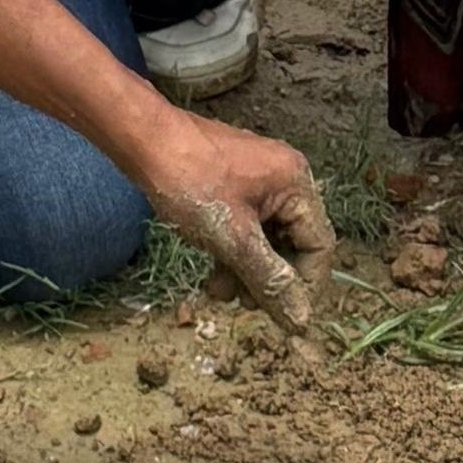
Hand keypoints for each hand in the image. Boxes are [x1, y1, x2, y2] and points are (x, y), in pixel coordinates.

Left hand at [128, 111, 336, 331]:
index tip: (281, 314)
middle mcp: (286, 178)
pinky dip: (235, 253)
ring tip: (217, 289)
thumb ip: (269, 281)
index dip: (305, 285)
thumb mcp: (233, 240)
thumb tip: (301, 321)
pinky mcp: (236, 184)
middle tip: (242, 302)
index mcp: (296, 183)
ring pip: (268, 240)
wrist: (143, 141)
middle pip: (294, 244)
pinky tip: (213, 271)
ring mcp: (260, 180)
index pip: (319, 245)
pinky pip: (249, 228)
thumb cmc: (191, 183)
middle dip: (270, 279)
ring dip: (248, 271)